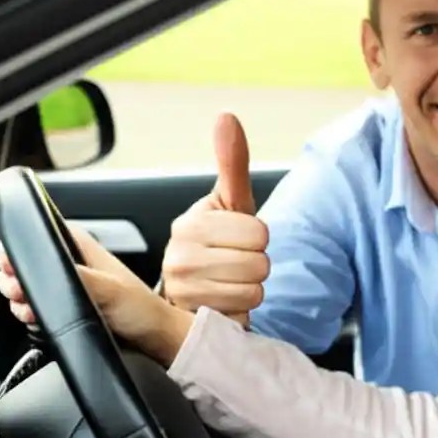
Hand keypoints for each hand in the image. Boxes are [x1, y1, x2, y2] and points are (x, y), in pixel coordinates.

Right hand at [0, 224, 193, 365]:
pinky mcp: (65, 307)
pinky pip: (34, 307)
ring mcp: (67, 285)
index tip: (10, 267)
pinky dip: (29, 314)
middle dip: (13, 279)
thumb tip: (45, 268)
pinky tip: (36, 321)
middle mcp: (71, 262)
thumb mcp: (109, 290)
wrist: (153, 339)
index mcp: (80, 246)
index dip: (17, 250)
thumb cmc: (141, 310)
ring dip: (19, 300)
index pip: (36, 234)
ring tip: (30, 310)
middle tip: (19, 293)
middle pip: (23, 262)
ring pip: (24, 286)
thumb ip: (77, 276)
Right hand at [160, 113, 269, 324]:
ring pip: (254, 291)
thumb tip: (226, 116)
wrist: (192, 290)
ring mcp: (183, 292)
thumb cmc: (218, 241)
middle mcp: (178, 257)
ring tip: (229, 283)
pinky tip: (223, 304)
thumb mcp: (229, 203)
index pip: (259, 232)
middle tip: (235, 264)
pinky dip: (241, 312)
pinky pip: (243, 316)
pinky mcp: (192, 321)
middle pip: (259, 264)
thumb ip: (232, 162)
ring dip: (250, 290)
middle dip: (256, 266)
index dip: (258, 238)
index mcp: (189, 224)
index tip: (238, 239)